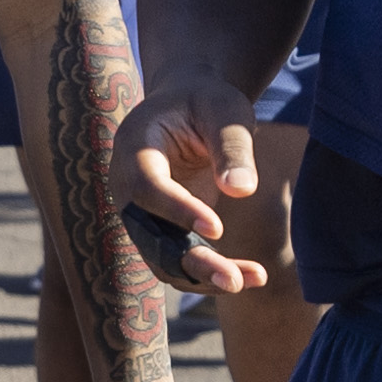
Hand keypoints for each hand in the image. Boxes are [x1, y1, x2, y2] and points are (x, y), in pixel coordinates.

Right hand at [109, 74, 271, 296]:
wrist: (189, 107)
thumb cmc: (207, 102)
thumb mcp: (224, 110)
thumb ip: (232, 146)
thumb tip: (241, 191)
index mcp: (134, 146)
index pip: (146, 186)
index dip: (177, 210)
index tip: (217, 228)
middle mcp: (127, 185)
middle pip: (149, 235)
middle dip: (189, 261)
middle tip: (231, 280)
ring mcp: (141, 213)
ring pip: (163, 258)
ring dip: (203, 276)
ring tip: (250, 280)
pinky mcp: (162, 229)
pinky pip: (181, 261)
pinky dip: (212, 274)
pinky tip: (254, 276)